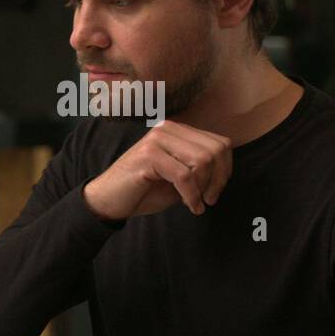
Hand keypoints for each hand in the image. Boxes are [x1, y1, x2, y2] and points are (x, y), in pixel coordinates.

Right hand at [83, 120, 232, 220]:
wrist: (108, 201)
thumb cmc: (144, 190)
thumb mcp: (180, 178)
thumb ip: (200, 169)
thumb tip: (224, 171)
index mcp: (177, 131)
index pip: (220, 143)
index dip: (226, 169)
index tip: (215, 191)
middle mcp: (168, 129)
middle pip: (215, 150)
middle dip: (218, 179)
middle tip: (209, 199)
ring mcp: (157, 139)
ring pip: (202, 160)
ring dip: (204, 187)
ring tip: (196, 202)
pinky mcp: (149, 155)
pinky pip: (184, 175)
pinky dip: (192, 195)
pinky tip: (190, 206)